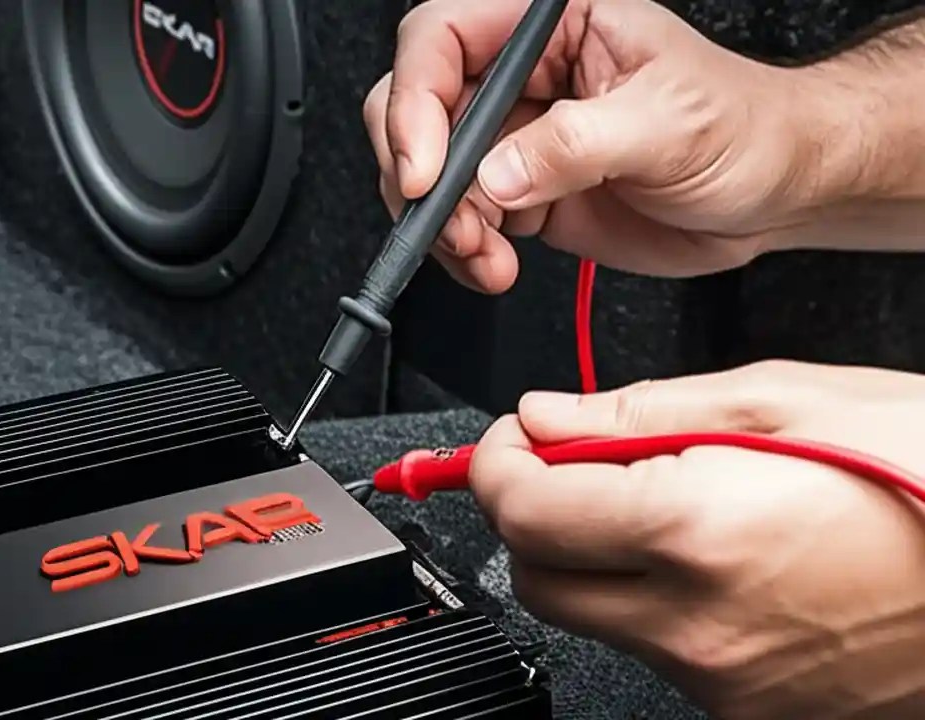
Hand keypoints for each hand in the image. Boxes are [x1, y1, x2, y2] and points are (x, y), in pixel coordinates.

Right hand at [364, 0, 833, 291]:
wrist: (773, 192)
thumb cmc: (745, 129)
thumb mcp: (667, 126)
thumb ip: (575, 145)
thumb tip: (495, 174)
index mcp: (555, 22)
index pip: (444, 36)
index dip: (416, 99)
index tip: (427, 168)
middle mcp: (524, 73)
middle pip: (418, 105)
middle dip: (422, 173)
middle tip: (453, 221)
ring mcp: (515, 134)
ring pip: (430, 173)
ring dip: (443, 225)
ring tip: (486, 255)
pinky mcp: (518, 190)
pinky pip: (458, 219)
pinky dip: (462, 252)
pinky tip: (494, 264)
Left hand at [469, 360, 924, 718]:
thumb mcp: (784, 401)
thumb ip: (637, 414)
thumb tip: (547, 418)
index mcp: (692, 529)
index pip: (519, 507)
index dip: (495, 461)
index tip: (515, 438)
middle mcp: (695, 622)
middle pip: (536, 575)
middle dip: (533, 513)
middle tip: (573, 466)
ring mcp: (725, 681)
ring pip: (596, 616)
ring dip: (597, 557)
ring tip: (674, 504)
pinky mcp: (753, 712)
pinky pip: (662, 651)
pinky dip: (659, 601)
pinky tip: (722, 557)